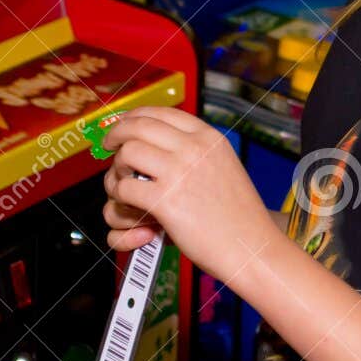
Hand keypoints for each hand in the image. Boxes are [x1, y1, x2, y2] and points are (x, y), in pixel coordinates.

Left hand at [99, 106, 277, 277]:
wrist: (252, 247)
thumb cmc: (239, 216)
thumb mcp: (223, 168)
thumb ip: (195, 154)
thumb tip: (154, 148)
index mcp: (209, 138)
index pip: (161, 112)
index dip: (134, 117)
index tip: (123, 126)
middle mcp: (194, 148)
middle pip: (138, 126)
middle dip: (115, 135)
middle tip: (108, 147)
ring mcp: (179, 172)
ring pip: (126, 154)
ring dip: (117, 171)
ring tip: (124, 186)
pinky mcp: (166, 200)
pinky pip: (124, 188)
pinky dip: (119, 198)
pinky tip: (130, 208)